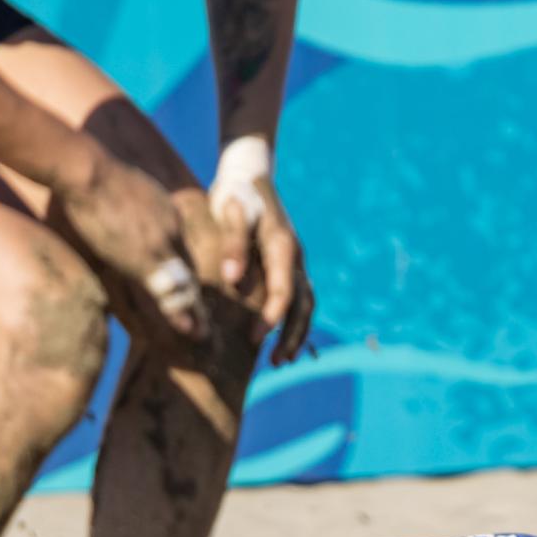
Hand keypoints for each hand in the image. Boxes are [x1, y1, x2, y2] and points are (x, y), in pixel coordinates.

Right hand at [53, 150, 208, 339]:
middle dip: (198, 297)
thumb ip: (134, 208)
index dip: (186, 274)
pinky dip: (180, 312)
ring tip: (204, 335)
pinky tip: (190, 329)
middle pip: (189, 269)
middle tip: (207, 322)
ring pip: (184, 283)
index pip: (181, 250)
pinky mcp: (144, 257)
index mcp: (166, 214)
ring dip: (194, 311)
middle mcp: (171, 230)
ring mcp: (161, 245)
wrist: (89, 171)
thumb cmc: (94, 175)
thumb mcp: (124, 190)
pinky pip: (168, 291)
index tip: (190, 293)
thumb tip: (121, 222)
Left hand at [208, 146, 316, 362]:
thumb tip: (232, 277)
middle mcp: (294, 255)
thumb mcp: (230, 210)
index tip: (255, 337)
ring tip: (280, 360)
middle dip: (292, 335)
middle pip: (303, 303)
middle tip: (275, 362)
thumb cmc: (235, 193)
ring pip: (306, 303)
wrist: (248, 174)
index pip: (284, 288)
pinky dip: (293, 320)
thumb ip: (232, 242)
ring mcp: (294, 260)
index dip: (272, 315)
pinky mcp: (287, 264)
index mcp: (282, 244)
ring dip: (296, 333)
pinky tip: (278, 339)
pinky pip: (298, 297)